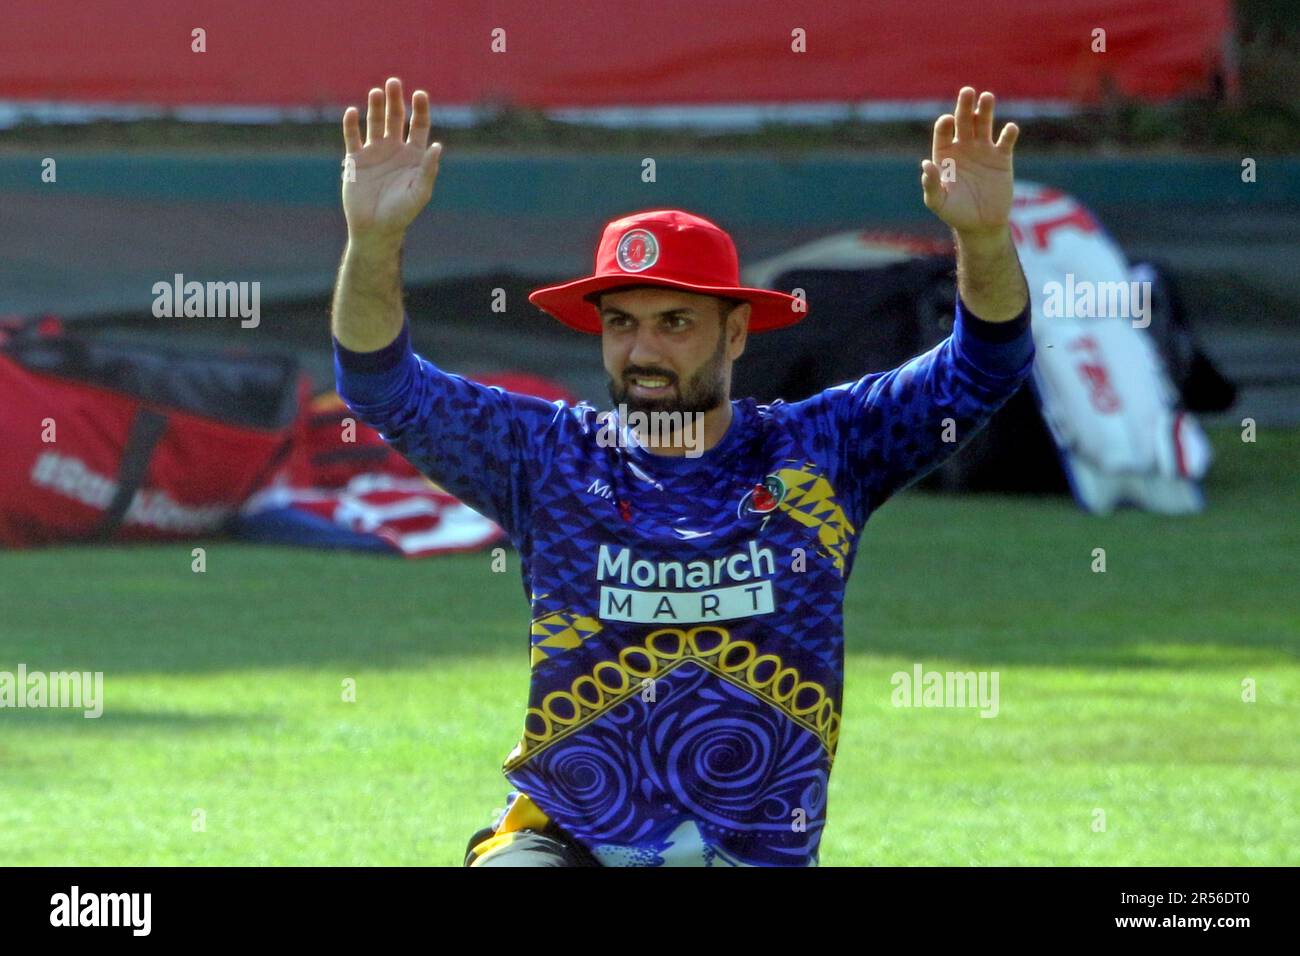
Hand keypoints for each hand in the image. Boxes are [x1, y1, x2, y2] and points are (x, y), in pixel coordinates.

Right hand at [341, 77, 442, 243]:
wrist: (375, 229)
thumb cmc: (402, 213)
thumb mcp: (419, 192)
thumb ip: (428, 169)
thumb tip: (438, 146)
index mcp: (413, 155)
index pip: (418, 125)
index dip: (420, 109)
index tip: (420, 94)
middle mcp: (394, 149)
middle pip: (395, 117)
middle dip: (395, 100)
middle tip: (394, 82)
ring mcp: (374, 152)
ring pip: (374, 122)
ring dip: (375, 107)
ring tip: (376, 92)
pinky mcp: (355, 159)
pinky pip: (352, 137)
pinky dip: (351, 124)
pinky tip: (352, 112)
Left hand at [921, 88, 1018, 238]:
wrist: (981, 225)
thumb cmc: (955, 213)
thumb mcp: (939, 202)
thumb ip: (932, 185)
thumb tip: (926, 165)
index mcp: (945, 154)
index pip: (943, 132)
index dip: (945, 124)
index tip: (948, 120)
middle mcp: (963, 147)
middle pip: (964, 120)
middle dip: (965, 106)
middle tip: (968, 91)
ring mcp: (983, 150)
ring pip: (984, 123)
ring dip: (986, 109)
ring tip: (987, 97)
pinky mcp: (1002, 158)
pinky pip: (1006, 140)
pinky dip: (1009, 133)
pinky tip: (1009, 130)